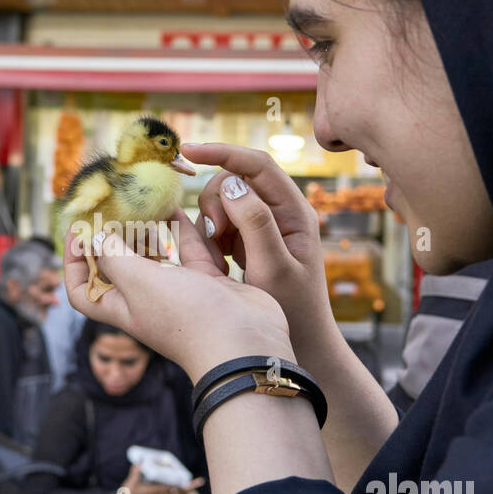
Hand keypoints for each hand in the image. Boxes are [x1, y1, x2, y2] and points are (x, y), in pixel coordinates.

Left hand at [63, 207, 293, 382]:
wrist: (244, 343)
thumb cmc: (186, 316)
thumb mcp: (139, 282)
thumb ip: (114, 256)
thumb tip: (95, 236)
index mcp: (122, 307)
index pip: (82, 291)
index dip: (73, 263)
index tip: (78, 232)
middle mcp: (146, 301)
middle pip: (117, 268)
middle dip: (111, 239)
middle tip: (112, 208)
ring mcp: (178, 292)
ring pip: (155, 257)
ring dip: (146, 233)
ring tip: (141, 204)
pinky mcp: (207, 282)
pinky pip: (189, 252)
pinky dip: (182, 231)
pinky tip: (177, 207)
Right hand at [120, 463, 204, 493]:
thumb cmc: (127, 493)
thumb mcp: (131, 481)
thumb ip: (136, 471)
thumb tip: (140, 462)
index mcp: (155, 492)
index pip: (172, 489)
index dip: (183, 487)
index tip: (190, 484)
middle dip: (187, 490)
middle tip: (196, 482)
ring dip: (183, 493)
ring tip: (190, 486)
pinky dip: (175, 493)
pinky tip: (176, 488)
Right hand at [183, 143, 334, 348]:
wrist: (303, 342)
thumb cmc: (294, 311)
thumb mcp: (274, 270)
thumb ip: (256, 225)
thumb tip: (234, 186)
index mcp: (296, 212)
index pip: (258, 165)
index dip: (223, 153)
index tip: (189, 151)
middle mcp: (282, 211)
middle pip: (236, 179)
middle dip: (215, 201)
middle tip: (215, 237)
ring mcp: (266, 224)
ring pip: (224, 200)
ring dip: (212, 221)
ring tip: (221, 255)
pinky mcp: (250, 239)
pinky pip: (221, 221)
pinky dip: (212, 235)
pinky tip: (222, 261)